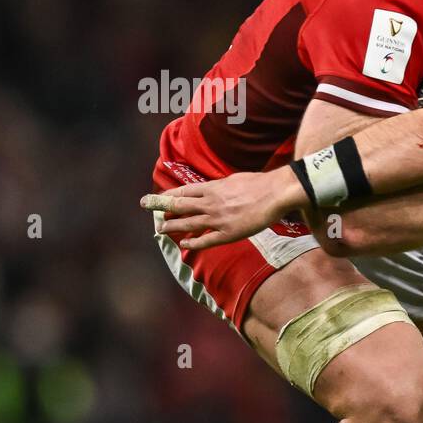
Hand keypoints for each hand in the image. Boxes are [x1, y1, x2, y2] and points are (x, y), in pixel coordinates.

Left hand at [141, 168, 300, 250]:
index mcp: (212, 188)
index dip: (167, 196)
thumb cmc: (260, 184)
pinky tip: (185, 243)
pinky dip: (193, 242)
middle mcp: (210, 203)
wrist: (276, 193)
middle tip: (147, 208)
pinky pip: (206, 239)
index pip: (182, 192)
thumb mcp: (234, 179)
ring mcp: (218, 219)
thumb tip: (213, 188)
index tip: (156, 198)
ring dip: (172, 226)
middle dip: (160, 207)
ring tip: (160, 229)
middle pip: (179, 206)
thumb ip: (220, 186)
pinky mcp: (228, 233)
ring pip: (188, 223)